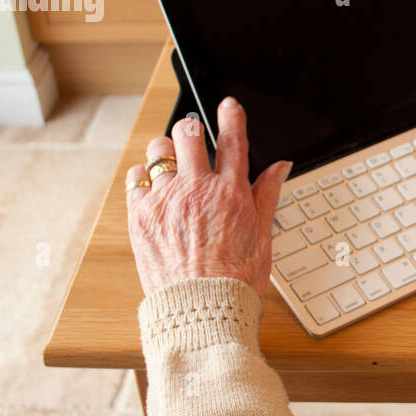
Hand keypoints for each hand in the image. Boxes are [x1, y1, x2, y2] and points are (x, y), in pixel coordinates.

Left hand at [124, 97, 289, 298]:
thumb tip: (280, 167)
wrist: (202, 309)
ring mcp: (165, 201)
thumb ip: (267, 193)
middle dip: (192, 130)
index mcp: (230, 193)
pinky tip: (154, 188)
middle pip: (188, 133)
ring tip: (172, 165)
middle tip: (195, 141)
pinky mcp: (140, 216)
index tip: (228, 106)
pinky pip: (135, 178)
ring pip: (158, 151)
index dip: (232, 116)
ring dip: (166, 152)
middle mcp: (196, 190)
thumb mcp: (262, 234)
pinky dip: (144, 177)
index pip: (233, 140)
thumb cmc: (236, 279)